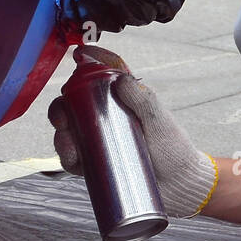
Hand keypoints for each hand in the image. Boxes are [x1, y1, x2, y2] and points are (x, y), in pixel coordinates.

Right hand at [48, 45, 218, 216]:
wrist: (180, 186)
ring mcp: (101, 142)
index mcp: (123, 101)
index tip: (78, 55)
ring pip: (69, 133)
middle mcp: (108, 118)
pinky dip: (67, 157)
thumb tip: (120, 79)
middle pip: (74, 107)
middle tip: (62, 118)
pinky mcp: (98, 165)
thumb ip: (142, 99)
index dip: (88, 63)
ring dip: (61, 135)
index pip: (101, 77)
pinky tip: (72, 158)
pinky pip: (75, 159)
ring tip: (68, 143)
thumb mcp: (159, 120)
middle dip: (60, 109)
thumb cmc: (173, 149)